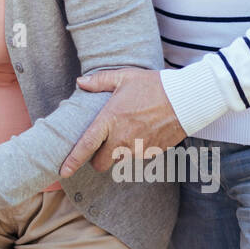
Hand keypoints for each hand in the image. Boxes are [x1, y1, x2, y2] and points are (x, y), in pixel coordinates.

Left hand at [59, 68, 187, 175]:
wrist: (187, 100)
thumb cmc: (154, 86)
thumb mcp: (125, 77)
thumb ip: (99, 82)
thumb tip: (80, 82)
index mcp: (110, 120)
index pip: (86, 146)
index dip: (73, 161)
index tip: (63, 171)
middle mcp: (122, 139)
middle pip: (101, 163)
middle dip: (98, 158)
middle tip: (102, 144)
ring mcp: (138, 148)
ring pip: (120, 160)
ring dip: (118, 152)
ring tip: (128, 130)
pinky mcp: (152, 153)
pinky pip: (137, 156)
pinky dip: (135, 149)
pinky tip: (143, 132)